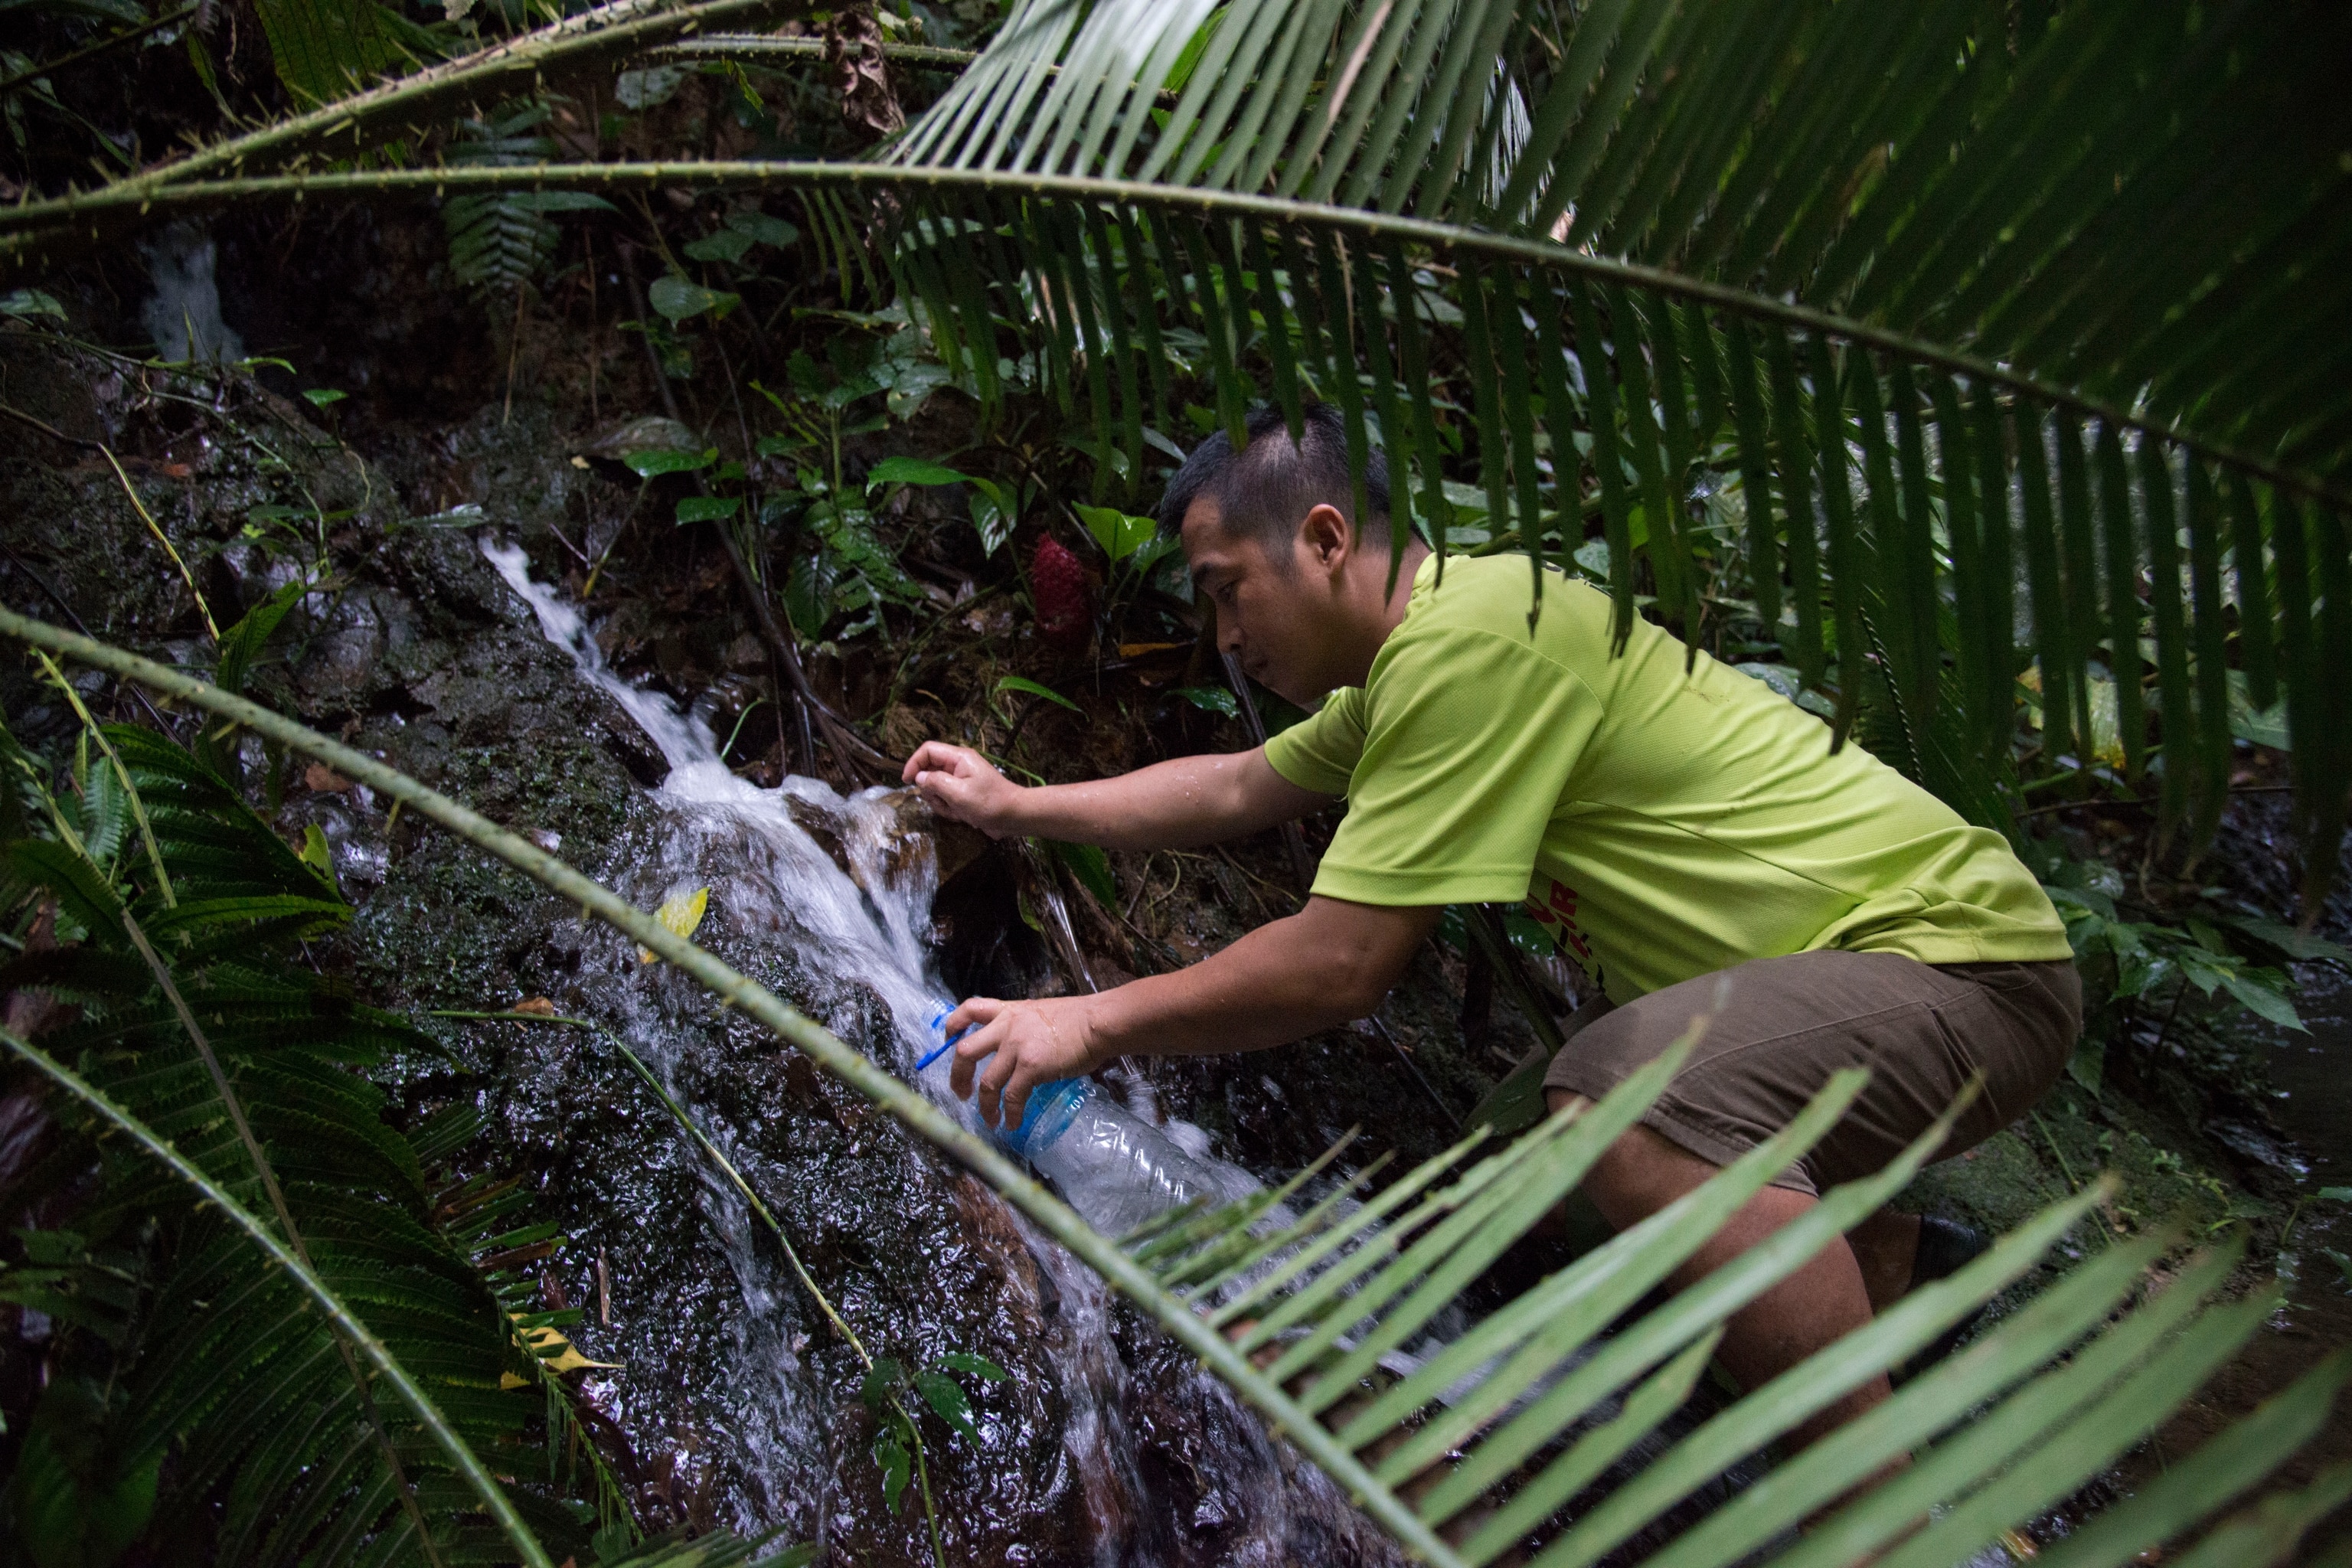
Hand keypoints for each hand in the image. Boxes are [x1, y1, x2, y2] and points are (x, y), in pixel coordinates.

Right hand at [903, 742, 1024, 838]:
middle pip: (929, 771)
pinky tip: (961, 816)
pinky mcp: (964, 793)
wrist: (1014, 816)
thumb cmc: (989, 803)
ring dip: (940, 803)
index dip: (913, 763)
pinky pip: (946, 798)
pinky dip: (949, 808)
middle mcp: (959, 765)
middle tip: (942, 803)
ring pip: (936, 787)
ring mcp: (961, 779)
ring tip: (955, 812)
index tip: (906, 781)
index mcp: (959, 757)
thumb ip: (935, 782)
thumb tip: (919, 777)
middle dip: (931, 790)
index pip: (928, 750)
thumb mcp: (958, 793)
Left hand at [944, 995, 1103, 1129]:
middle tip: (961, 1093)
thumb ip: (1023, 1027)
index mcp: (1009, 1011)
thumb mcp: (1041, 1012)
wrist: (1098, 1023)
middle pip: (965, 1051)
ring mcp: (1017, 1047)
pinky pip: (1012, 1096)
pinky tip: (1013, 1122)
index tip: (948, 1039)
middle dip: (957, 1076)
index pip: (970, 1009)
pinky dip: (1010, 1113)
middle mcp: (1007, 1027)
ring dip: (985, 1105)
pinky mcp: (1031, 1066)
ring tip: (990, 1119)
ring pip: (986, 1082)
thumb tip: (1017, 1051)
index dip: (953, 1024)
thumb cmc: (1079, 1019)